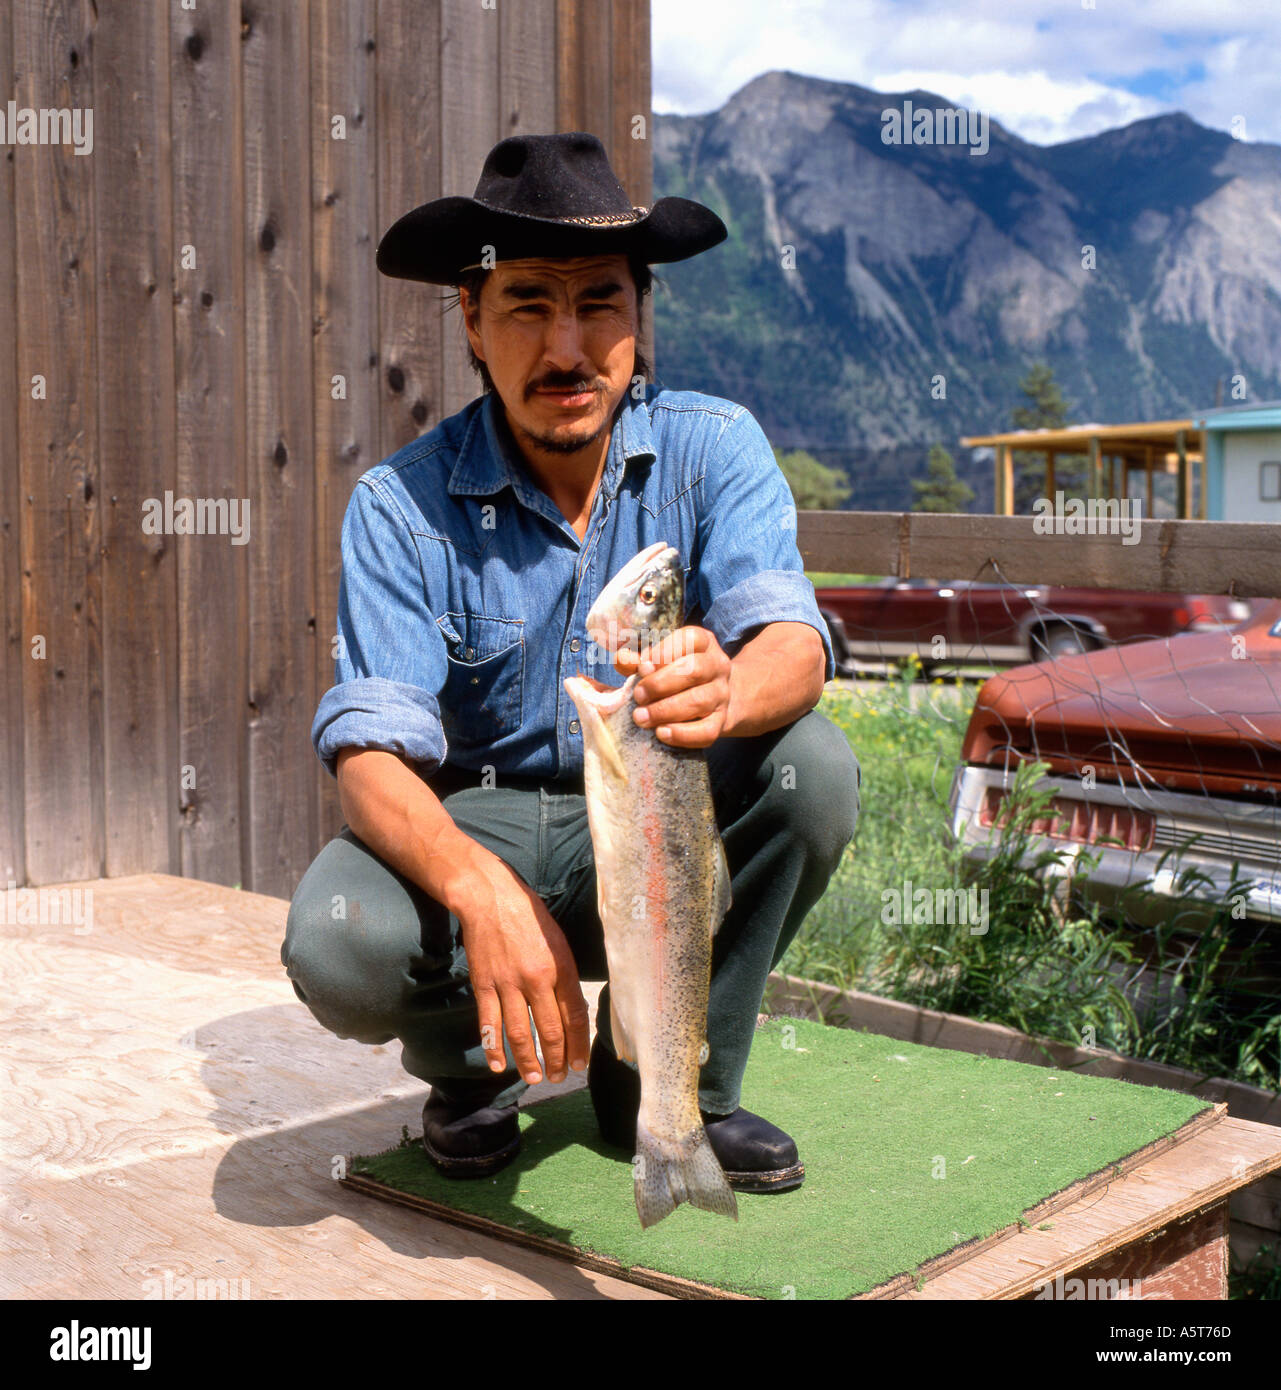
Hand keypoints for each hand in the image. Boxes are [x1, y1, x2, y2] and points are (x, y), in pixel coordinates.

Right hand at [453, 851, 591, 1084]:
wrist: (490, 898)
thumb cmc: (529, 916)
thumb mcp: (559, 941)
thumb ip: (566, 975)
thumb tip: (574, 1010)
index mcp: (560, 967)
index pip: (574, 1016)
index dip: (578, 1044)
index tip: (580, 1064)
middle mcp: (536, 979)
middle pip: (550, 1030)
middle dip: (557, 1059)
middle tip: (559, 1077)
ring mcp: (508, 984)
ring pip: (520, 1034)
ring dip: (528, 1062)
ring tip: (536, 1078)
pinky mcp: (484, 985)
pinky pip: (489, 1023)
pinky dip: (493, 1048)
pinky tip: (498, 1065)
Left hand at [614, 625, 732, 747]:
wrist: (713, 699)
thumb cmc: (677, 675)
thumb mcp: (659, 661)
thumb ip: (638, 660)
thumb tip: (621, 659)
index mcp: (703, 643)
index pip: (690, 639)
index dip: (663, 653)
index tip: (641, 668)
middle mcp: (717, 666)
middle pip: (695, 670)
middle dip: (660, 684)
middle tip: (638, 696)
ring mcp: (722, 695)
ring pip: (700, 701)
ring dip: (665, 711)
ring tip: (641, 717)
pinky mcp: (721, 721)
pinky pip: (707, 731)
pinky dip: (682, 734)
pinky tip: (661, 733)